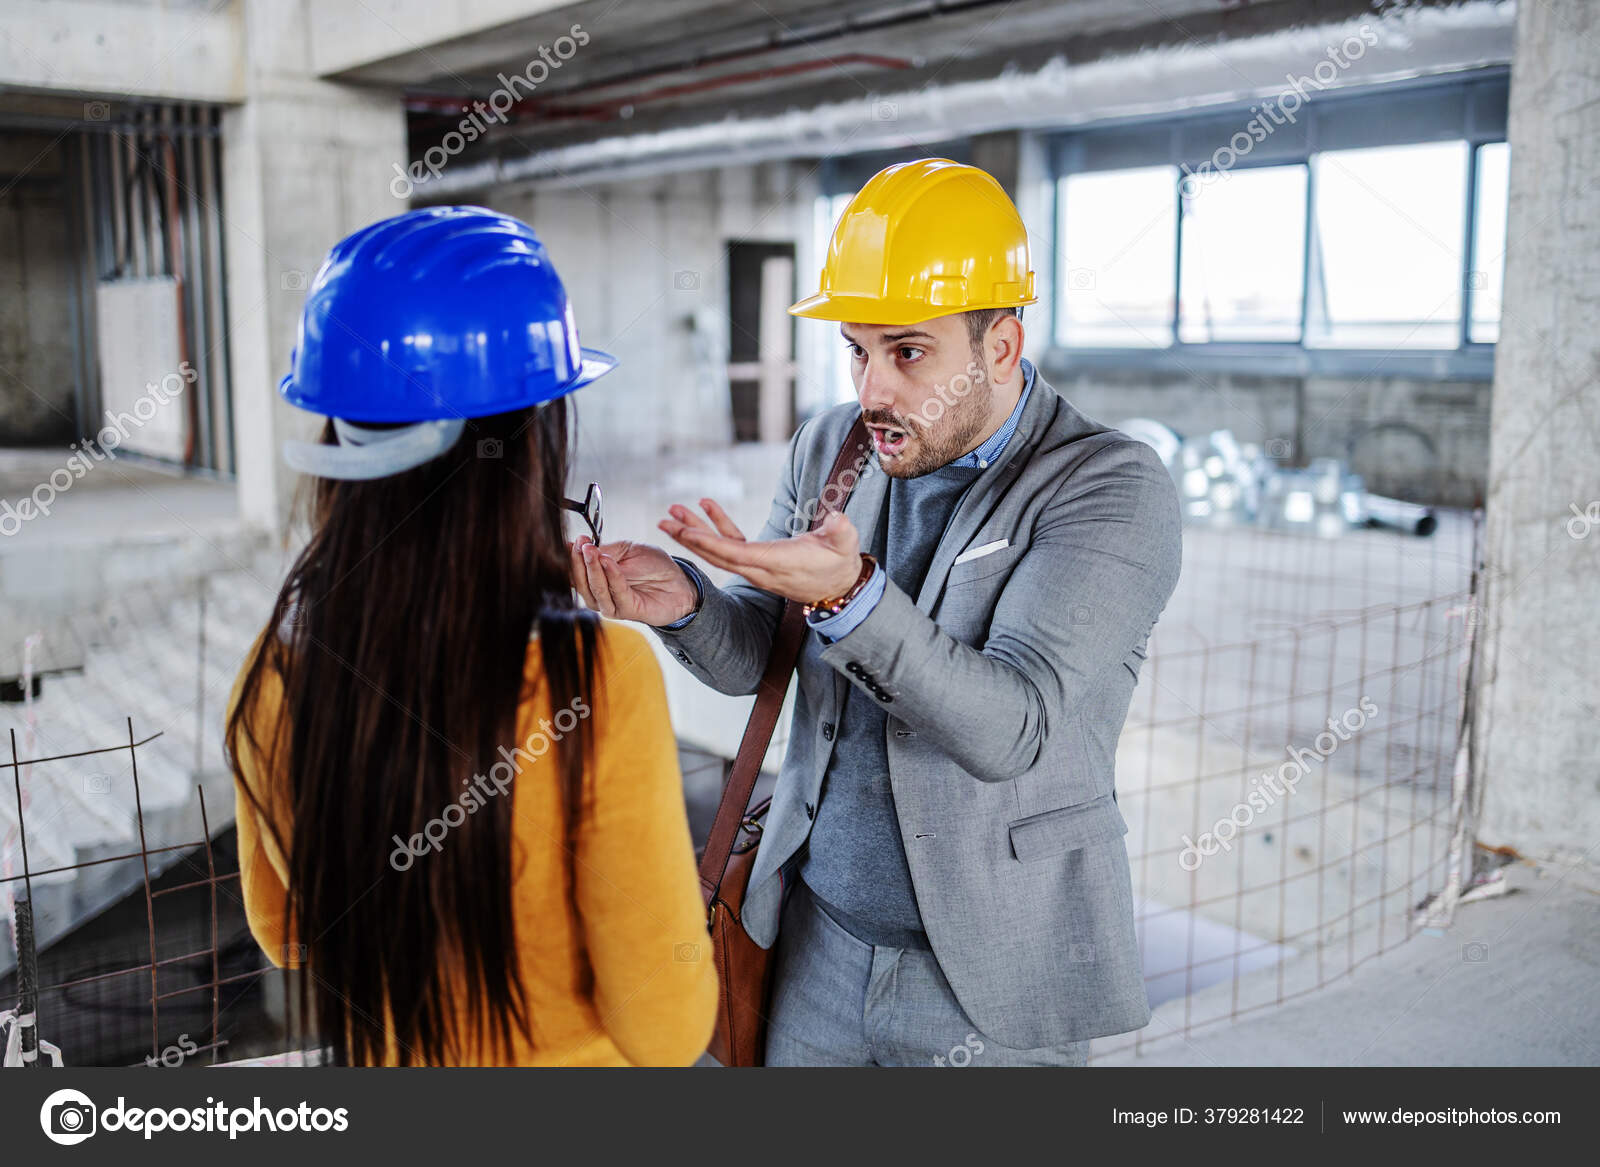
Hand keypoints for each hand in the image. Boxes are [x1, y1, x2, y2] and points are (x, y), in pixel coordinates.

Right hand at [569, 536, 698, 624]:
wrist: (679, 582)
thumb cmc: (653, 566)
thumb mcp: (626, 549)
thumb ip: (604, 549)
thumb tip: (578, 543)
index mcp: (596, 579)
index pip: (575, 571)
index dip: (570, 556)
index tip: (572, 540)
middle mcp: (600, 595)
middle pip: (580, 582)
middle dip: (579, 561)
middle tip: (582, 544)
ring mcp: (612, 605)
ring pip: (595, 589)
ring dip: (592, 569)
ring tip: (592, 551)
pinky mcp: (627, 611)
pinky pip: (616, 593)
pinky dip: (611, 576)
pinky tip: (608, 561)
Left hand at [658, 498, 862, 604]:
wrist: (840, 585)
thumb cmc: (841, 561)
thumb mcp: (844, 544)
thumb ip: (840, 531)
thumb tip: (837, 519)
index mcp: (776, 562)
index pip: (735, 553)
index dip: (709, 543)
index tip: (686, 532)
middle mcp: (760, 568)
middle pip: (717, 554)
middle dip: (689, 538)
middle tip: (663, 522)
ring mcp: (756, 567)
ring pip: (718, 550)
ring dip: (694, 532)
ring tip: (672, 514)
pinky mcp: (758, 561)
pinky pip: (731, 545)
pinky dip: (717, 526)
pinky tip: (706, 506)